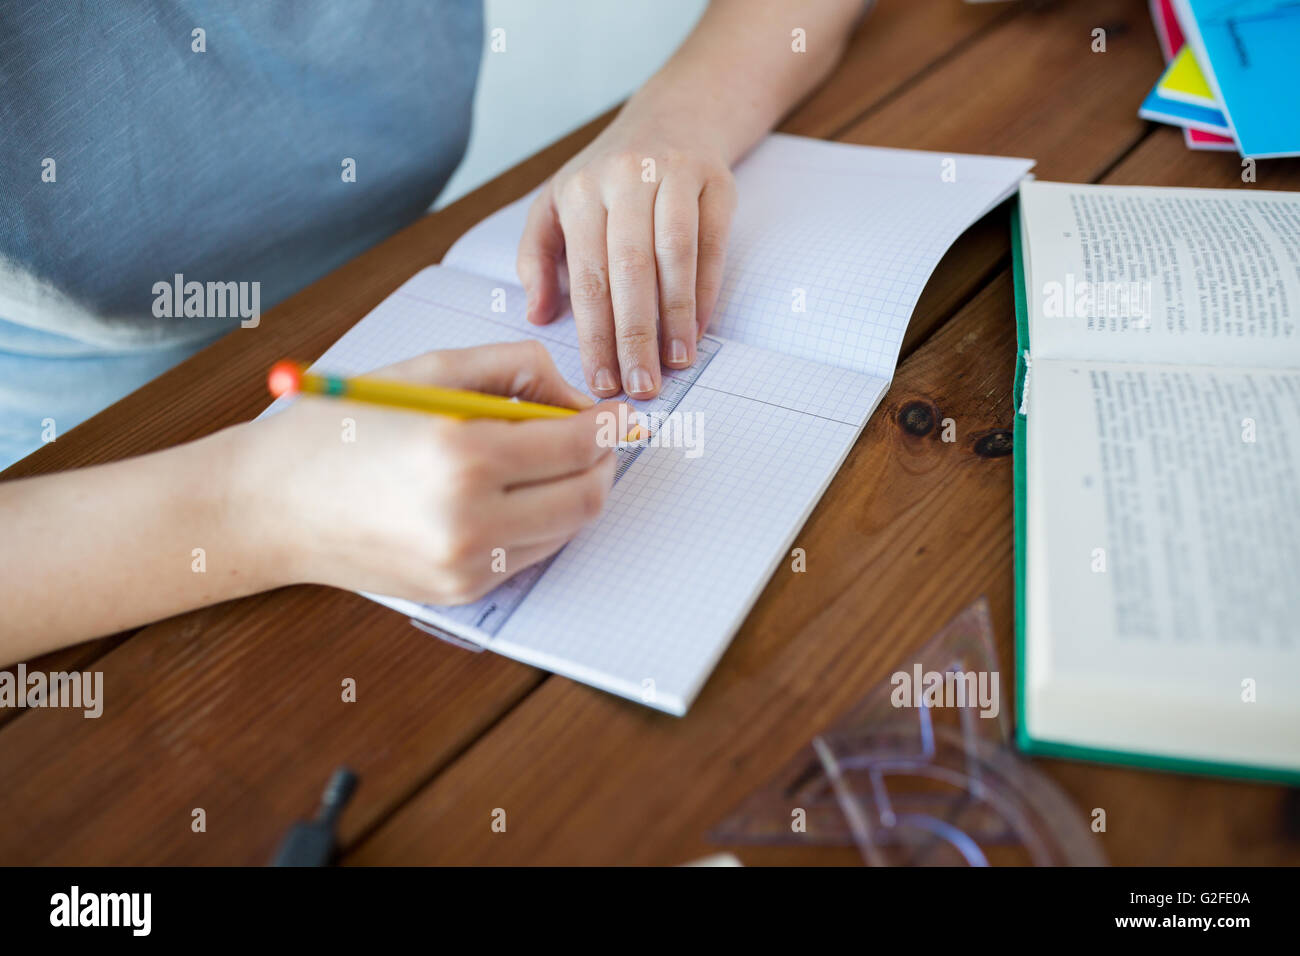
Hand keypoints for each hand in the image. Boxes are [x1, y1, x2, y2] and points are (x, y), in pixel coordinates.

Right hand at [245, 341, 622, 605]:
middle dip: (604, 462)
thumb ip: (516, 370)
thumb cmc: (344, 427)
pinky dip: (542, 522)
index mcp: (461, 456)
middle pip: (586, 497)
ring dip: (577, 492)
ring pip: (566, 531)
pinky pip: (531, 557)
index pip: (576, 445)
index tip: (619, 413)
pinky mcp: (460, 593)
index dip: (609, 426)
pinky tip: (516, 493)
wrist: (270, 506)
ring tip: (553, 460)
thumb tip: (580, 398)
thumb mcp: (429, 372)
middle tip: (597, 437)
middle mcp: (469, 521)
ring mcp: (466, 567)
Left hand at [517, 112, 736, 399]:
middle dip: (635, 336)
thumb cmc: (608, 176)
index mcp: (581, 191)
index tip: (600, 381)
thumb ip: (536, 257)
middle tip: (640, 386)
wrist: (675, 116)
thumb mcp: (557, 203)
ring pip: (676, 257)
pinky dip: (706, 292)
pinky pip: (712, 246)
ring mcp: (675, 176)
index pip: (587, 275)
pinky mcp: (716, 182)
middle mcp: (626, 178)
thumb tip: (536, 313)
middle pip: (631, 270)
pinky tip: (698, 330)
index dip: (595, 334)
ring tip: (675, 363)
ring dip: (676, 318)